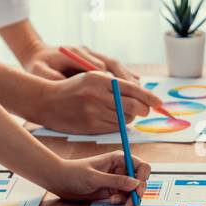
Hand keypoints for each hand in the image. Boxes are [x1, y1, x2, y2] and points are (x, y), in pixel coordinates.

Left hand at [26, 44, 139, 82]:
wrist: (37, 52)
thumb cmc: (38, 65)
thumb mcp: (40, 71)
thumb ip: (51, 78)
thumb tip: (64, 85)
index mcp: (75, 53)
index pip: (97, 67)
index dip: (110, 80)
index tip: (122, 92)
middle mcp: (87, 52)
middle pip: (111, 64)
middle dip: (126, 80)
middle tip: (140, 94)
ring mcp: (92, 54)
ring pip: (116, 65)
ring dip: (129, 78)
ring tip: (142, 93)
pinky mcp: (95, 58)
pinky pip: (114, 67)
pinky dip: (125, 76)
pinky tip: (136, 86)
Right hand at [30, 71, 163, 134]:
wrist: (47, 101)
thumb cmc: (73, 88)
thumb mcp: (92, 78)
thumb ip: (115, 84)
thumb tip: (142, 96)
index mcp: (100, 79)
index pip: (132, 89)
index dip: (148, 97)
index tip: (158, 102)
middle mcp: (97, 95)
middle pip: (132, 106)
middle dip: (143, 109)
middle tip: (145, 110)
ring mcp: (94, 112)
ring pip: (125, 119)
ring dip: (129, 118)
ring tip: (123, 112)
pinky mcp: (90, 126)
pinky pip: (114, 128)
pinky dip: (119, 125)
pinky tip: (112, 119)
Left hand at [45, 152, 150, 205]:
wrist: (60, 181)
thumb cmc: (74, 173)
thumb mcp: (94, 178)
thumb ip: (116, 181)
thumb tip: (135, 183)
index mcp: (119, 159)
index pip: (141, 166)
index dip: (143, 178)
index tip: (138, 190)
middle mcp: (120, 169)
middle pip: (139, 181)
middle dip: (138, 193)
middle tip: (133, 204)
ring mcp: (117, 181)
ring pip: (133, 192)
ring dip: (131, 201)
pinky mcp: (112, 191)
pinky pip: (124, 198)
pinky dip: (124, 203)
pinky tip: (115, 204)